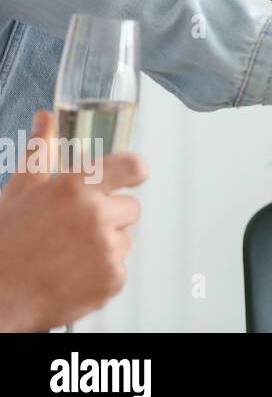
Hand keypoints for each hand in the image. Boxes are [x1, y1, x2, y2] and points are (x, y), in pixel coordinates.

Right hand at [0, 112, 146, 331]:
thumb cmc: (4, 241)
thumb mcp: (18, 191)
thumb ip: (41, 152)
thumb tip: (46, 117)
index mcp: (76, 187)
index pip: (133, 166)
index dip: (134, 171)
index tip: (131, 177)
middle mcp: (96, 215)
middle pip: (131, 208)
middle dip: (110, 216)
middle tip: (75, 230)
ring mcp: (107, 249)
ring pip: (125, 239)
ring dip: (106, 246)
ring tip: (67, 255)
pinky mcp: (113, 279)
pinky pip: (121, 269)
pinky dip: (102, 274)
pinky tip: (72, 275)